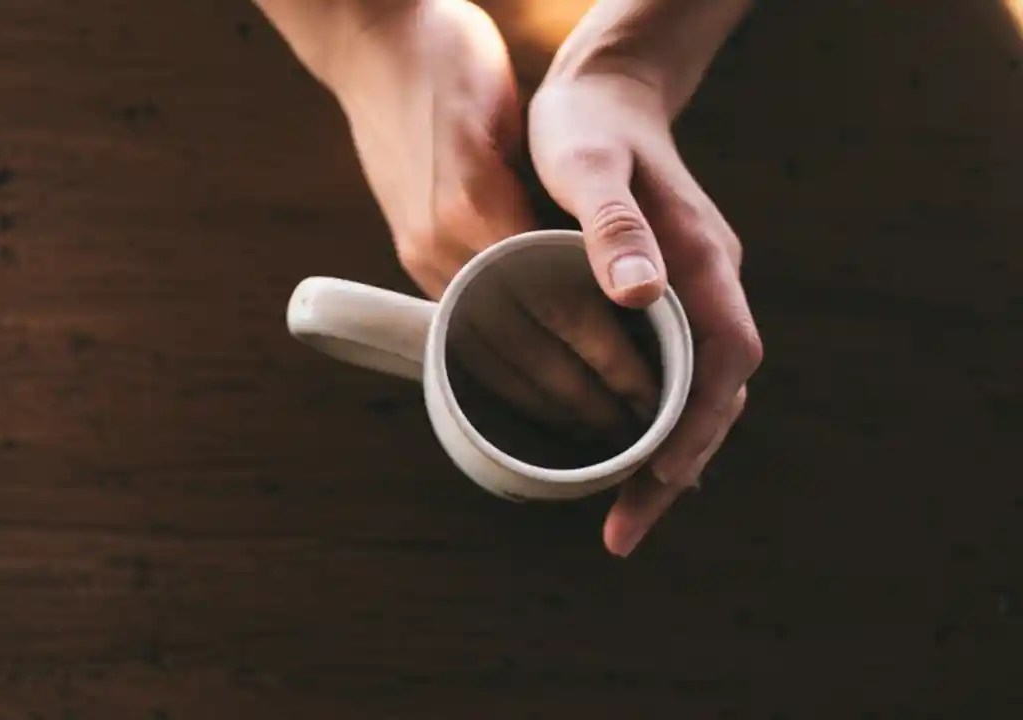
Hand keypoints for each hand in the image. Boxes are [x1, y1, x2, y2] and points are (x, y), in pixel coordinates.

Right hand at [330, 0, 657, 442]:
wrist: (370, 44)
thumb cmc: (444, 62)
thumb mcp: (496, 111)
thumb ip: (529, 192)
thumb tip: (592, 270)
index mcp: (470, 212)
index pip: (550, 305)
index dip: (602, 352)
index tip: (645, 388)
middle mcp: (439, 250)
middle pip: (516, 345)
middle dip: (577, 393)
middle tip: (630, 430)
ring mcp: (422, 256)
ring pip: (486, 347)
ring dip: (540, 395)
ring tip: (589, 427)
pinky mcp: (416, 254)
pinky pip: (464, 328)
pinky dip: (503, 367)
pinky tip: (533, 386)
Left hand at [529, 60, 762, 555]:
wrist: (604, 96)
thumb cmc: (588, 127)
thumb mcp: (586, 163)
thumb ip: (612, 223)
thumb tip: (639, 292)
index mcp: (702, 259)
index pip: (724, 357)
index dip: (700, 422)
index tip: (661, 476)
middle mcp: (707, 284)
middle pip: (715, 395)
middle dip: (675, 469)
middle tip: (621, 534)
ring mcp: (689, 295)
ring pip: (696, 394)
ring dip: (664, 459)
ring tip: (620, 519)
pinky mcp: (663, 300)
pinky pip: (672, 376)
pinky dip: (653, 425)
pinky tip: (621, 461)